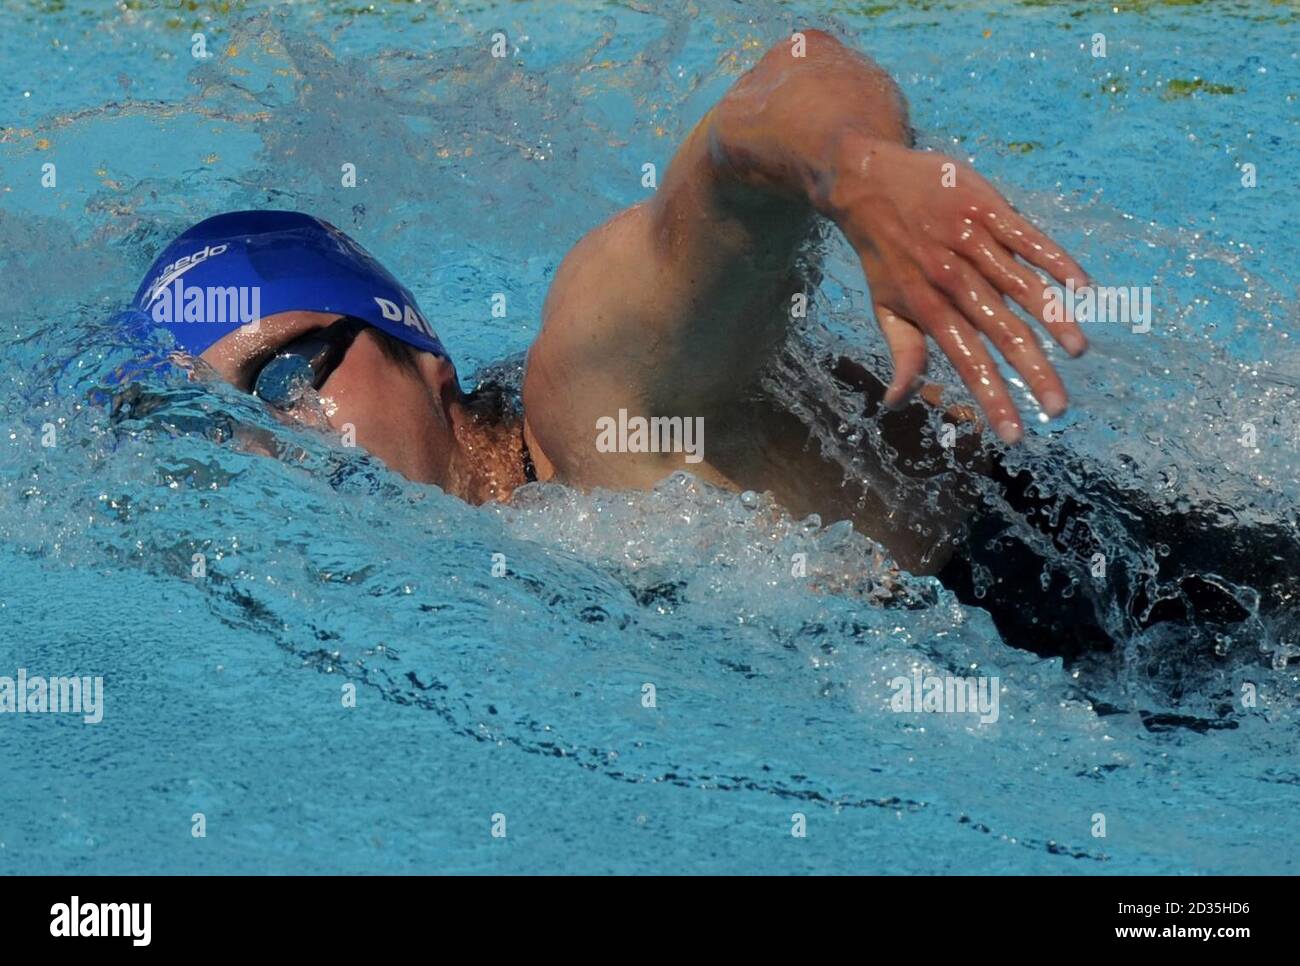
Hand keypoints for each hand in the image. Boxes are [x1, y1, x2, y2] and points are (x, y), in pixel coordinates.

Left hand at [823, 136, 1089, 443]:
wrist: (865, 179)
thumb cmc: (881, 252)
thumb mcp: (883, 305)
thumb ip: (902, 352)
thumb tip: (897, 402)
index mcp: (928, 307)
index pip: (967, 361)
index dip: (992, 398)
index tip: (1015, 433)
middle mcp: (951, 278)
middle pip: (1000, 332)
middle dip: (1032, 373)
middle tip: (1059, 408)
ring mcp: (971, 240)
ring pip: (1019, 286)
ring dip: (1052, 319)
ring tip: (1077, 351)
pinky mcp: (987, 207)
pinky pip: (1027, 237)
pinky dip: (1055, 261)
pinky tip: (1083, 287)